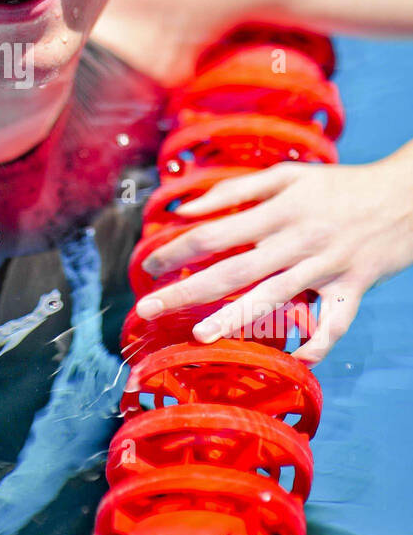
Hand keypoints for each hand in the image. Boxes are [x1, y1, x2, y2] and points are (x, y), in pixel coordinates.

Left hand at [136, 155, 412, 363]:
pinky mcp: (353, 288)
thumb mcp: (289, 175)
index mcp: (279, 210)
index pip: (215, 232)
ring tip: (201, 336)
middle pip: (234, 270)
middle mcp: (299, 240)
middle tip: (149, 307)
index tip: (148, 264)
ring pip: (275, 298)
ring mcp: (327, 267)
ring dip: (236, 319)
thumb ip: (237, 190)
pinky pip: (335, 323)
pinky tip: (295, 358)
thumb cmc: (338, 185)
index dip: (177, 249)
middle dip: (186, 290)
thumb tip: (187, 208)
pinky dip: (317, 343)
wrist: (407, 195)